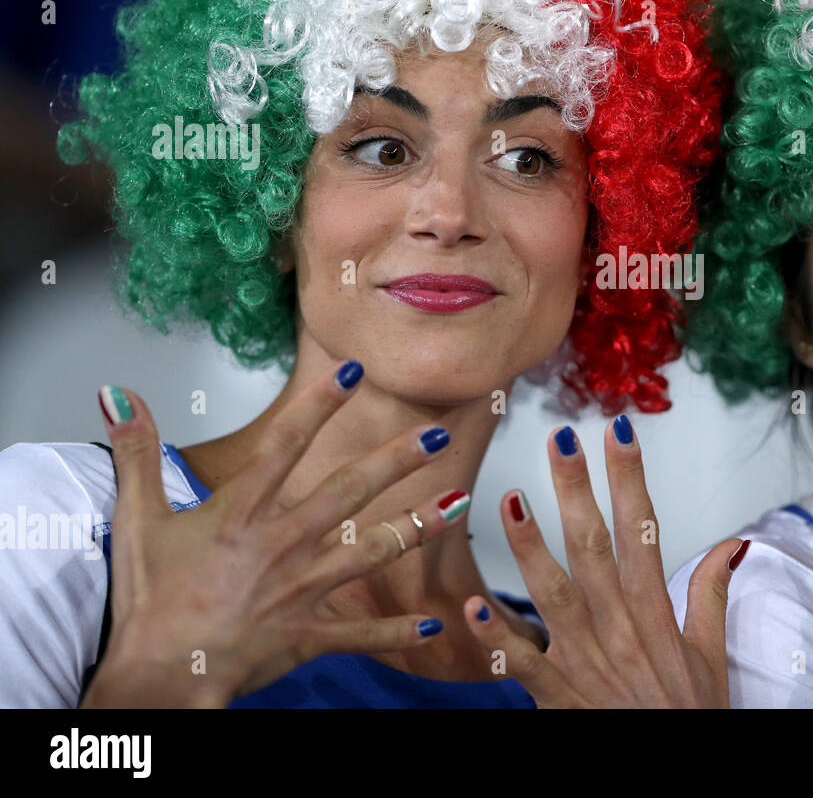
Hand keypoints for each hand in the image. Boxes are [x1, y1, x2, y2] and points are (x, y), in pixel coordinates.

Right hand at [81, 362, 466, 707]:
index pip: (285, 445)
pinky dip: (398, 631)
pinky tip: (434, 622)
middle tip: (435, 434)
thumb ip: (135, 453)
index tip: (356, 372)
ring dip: (417, 528)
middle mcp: (281, 544)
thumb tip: (119, 394)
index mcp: (240, 514)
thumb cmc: (147, 602)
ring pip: (371, 552)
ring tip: (457, 505)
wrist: (156, 678)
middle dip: (395, 461)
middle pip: (347, 492)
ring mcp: (300, 590)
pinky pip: (361, 632)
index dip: (319, 406)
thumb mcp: (135, 520)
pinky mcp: (308, 634)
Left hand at [463, 416, 742, 706]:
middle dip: (577, 490)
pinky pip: (524, 664)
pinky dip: (499, 638)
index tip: (620, 432)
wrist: (682, 776)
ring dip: (531, 547)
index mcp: (655, 613)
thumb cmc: (690, 719)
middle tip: (560, 440)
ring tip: (511, 500)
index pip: (643, 529)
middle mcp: (620, 628)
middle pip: (595, 547)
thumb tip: (731, 545)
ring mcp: (586, 660)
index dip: (630, 478)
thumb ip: (712, 595)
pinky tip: (474, 608)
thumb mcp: (712, 657)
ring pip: (555, 593)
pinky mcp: (559, 695)